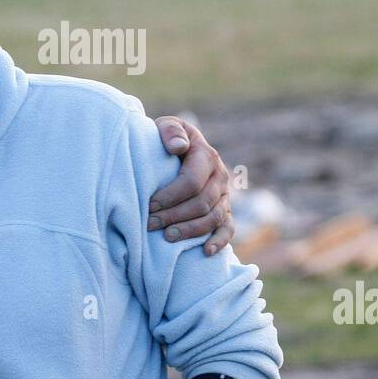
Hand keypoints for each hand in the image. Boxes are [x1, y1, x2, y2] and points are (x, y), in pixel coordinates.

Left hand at [150, 116, 232, 254]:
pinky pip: (228, 228)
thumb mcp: (166, 126)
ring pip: (213, 218)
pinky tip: (205, 251)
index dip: (171, 196)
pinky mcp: (224, 211)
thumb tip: (178, 147)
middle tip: (150, 224)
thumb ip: (171, 131)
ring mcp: (224, 195)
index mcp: (206, 156)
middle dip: (174, 216)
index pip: (192, 181)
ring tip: (167, 237)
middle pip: (201, 203)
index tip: (149, 205)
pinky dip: (220, 241)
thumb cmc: (166, 140)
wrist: (176, 149)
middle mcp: (220, 176)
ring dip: (190, 230)